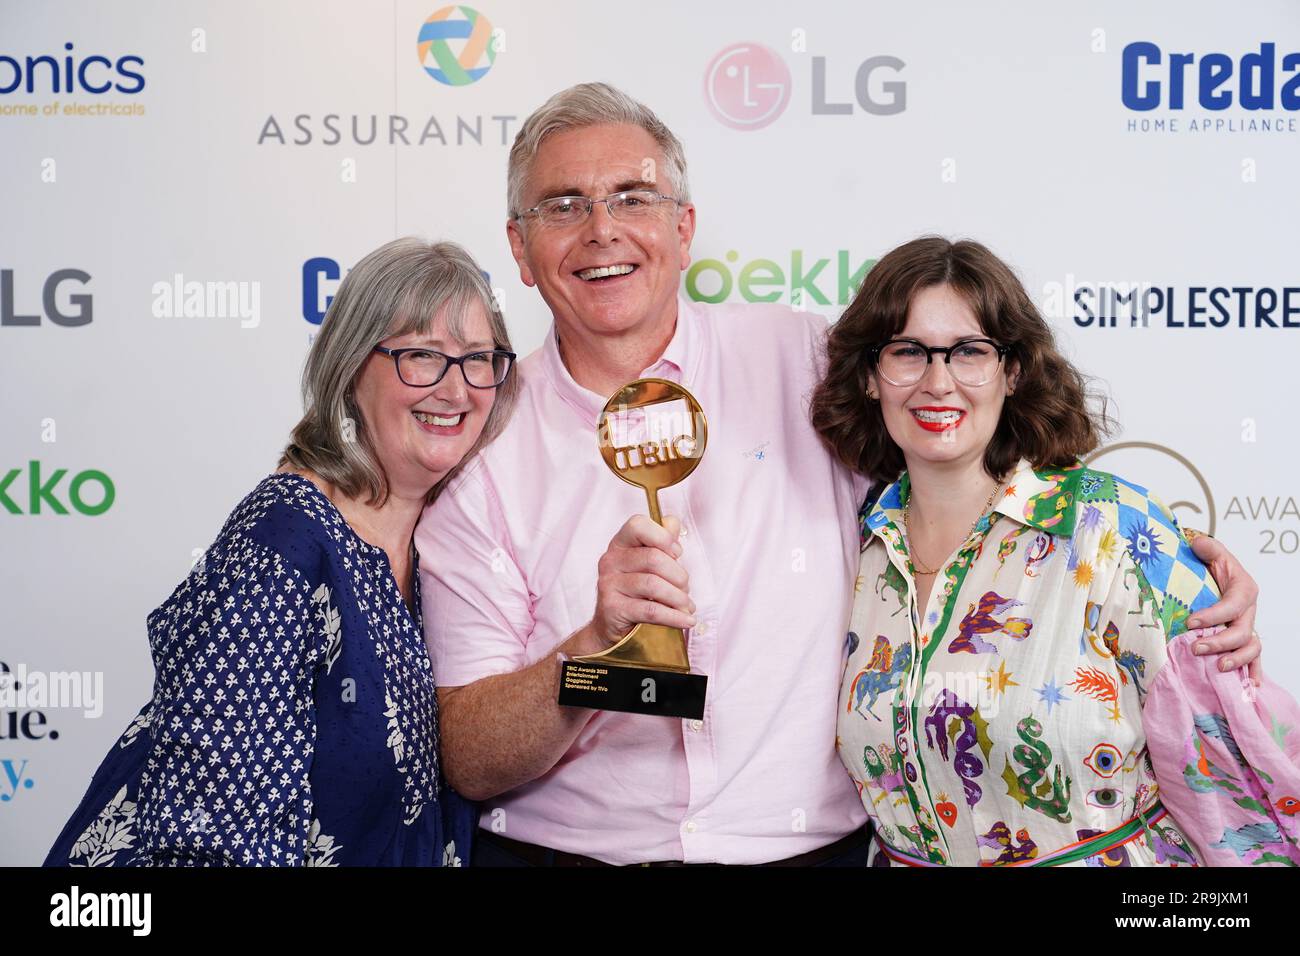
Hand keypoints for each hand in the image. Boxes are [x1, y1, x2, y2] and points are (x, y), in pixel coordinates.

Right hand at [590, 514, 694, 648]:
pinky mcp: (613, 609)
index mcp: (620, 544)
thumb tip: (672, 522)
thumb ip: (662, 541)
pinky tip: (686, 620)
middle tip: (685, 588)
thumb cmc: (636, 591)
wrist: (611, 627)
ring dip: (678, 597)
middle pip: (653, 558)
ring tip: (686, 606)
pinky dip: (674, 617)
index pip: (638, 525)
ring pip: (653, 585)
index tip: (677, 553)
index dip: (663, 536)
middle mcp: (610, 560)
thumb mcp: (649, 564)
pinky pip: (651, 610)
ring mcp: (608, 584)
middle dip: (678, 575)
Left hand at [1186, 535, 1261, 683]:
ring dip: (1236, 660)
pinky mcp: (1240, 639)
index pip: (1232, 606)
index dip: (1214, 616)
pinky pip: (1252, 658)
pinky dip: (1253, 672)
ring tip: (1218, 667)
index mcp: (1243, 589)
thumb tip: (1198, 544)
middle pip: (1241, 632)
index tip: (1190, 622)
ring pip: (1250, 648)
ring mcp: (1246, 626)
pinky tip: (1249, 687)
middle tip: (1195, 648)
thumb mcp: (1209, 550)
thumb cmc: (1208, 563)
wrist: (1209, 571)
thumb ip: (1207, 547)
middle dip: (1219, 642)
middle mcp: (1248, 611)